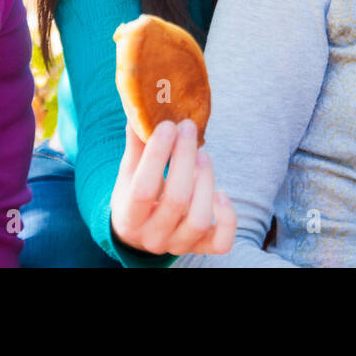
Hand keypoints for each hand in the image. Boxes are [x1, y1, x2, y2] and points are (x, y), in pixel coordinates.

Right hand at [110, 118, 236, 255]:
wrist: (140, 232)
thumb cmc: (134, 195)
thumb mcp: (129, 172)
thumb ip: (136, 144)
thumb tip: (141, 108)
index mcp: (129, 217)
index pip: (143, 189)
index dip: (157, 155)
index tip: (167, 125)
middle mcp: (152, 237)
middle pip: (176, 201)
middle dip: (185, 159)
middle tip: (188, 128)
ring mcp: (177, 245)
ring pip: (198, 220)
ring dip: (205, 181)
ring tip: (202, 154)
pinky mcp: (200, 248)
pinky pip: (221, 242)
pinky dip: (227, 218)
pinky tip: (222, 194)